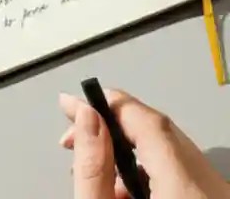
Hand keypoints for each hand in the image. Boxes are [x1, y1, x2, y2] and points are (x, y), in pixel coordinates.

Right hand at [60, 90, 229, 198]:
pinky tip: (123, 187)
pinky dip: (150, 170)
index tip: (74, 100)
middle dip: (112, 127)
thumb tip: (87, 118)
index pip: (149, 123)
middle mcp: (213, 190)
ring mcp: (218, 195)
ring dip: (128, 151)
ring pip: (171, 153)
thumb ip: (93, 167)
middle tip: (74, 131)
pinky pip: (184, 172)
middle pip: (161, 135)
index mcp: (186, 190)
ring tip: (95, 168)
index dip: (109, 104)